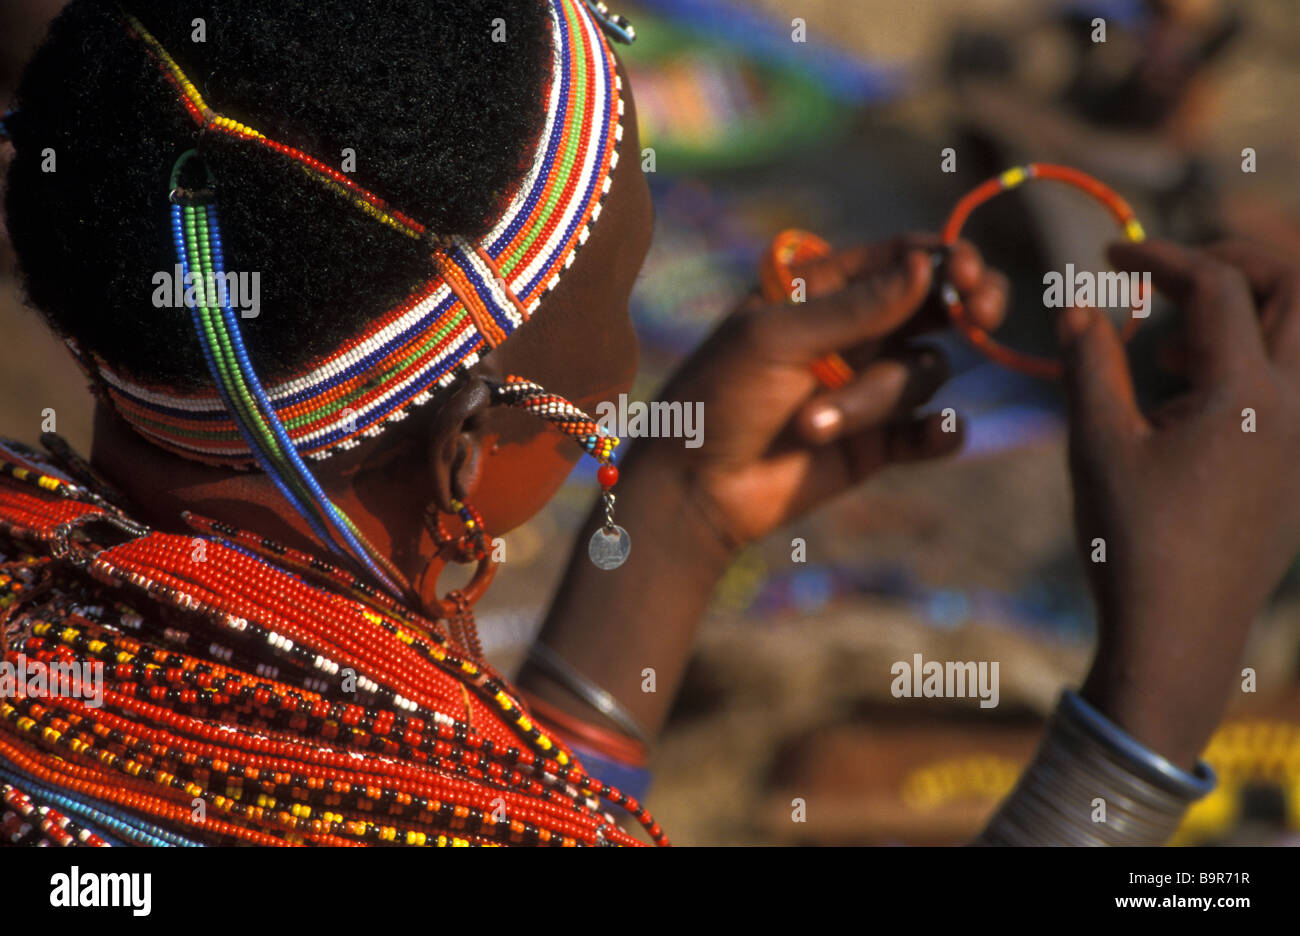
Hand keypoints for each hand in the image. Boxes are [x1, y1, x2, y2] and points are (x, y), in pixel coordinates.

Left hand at [626, 233, 1007, 551]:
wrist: (696, 489)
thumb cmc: (718, 398)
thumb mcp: (775, 339)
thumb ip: (855, 306)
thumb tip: (926, 265)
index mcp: (821, 291)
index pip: (901, 258)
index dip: (942, 259)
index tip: (964, 273)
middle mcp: (854, 333)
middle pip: (939, 305)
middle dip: (967, 304)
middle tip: (980, 312)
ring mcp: (869, 387)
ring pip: (925, 372)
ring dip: (877, 399)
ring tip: (811, 425)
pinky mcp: (879, 442)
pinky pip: (933, 430)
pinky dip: (942, 433)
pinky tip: (936, 435)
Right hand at [1062, 238, 1299, 767]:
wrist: (1179, 635)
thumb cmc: (1131, 541)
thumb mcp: (1097, 445)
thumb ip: (1089, 363)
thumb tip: (1079, 306)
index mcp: (1246, 394)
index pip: (1218, 286)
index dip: (1161, 256)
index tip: (1110, 255)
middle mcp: (1294, 408)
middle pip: (1293, 291)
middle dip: (1231, 265)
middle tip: (1167, 276)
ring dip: (1244, 318)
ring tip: (1165, 354)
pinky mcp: (1296, 471)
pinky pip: (1290, 388)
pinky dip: (1249, 367)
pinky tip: (1184, 409)